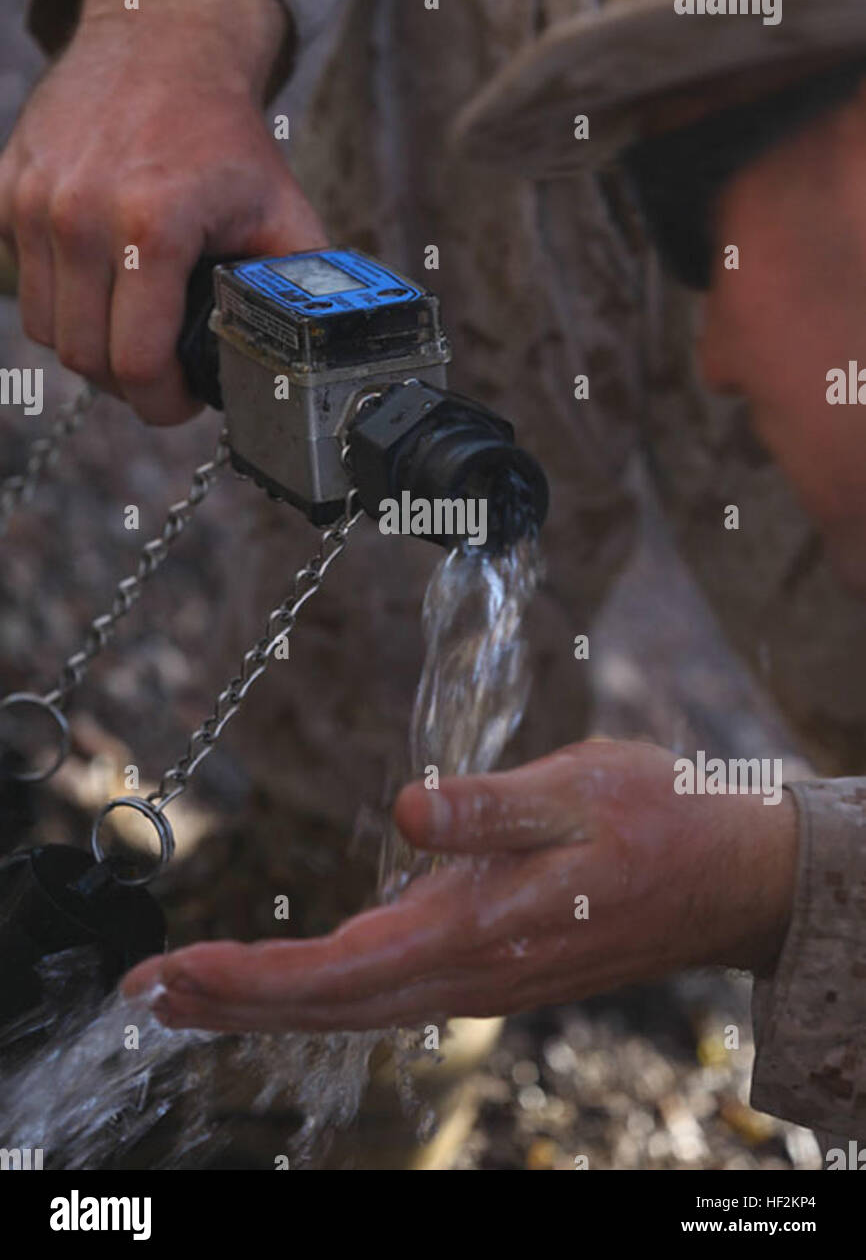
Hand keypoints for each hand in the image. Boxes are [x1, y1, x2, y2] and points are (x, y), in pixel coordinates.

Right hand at [0, 0, 325, 423]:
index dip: (163, 402)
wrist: (160, 40)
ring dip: (88, 344)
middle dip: (126, 382)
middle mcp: (81, 214)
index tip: (180, 402)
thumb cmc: (225, 133)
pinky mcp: (7, 189)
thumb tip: (315, 349)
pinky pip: (25, 280)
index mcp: (153, 225)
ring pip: (45, 329)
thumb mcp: (281, 209)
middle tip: (159, 374)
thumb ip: (297, 284)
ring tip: (130, 332)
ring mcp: (34, 200)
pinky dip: (60, 297)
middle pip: (84, 357)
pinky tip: (101, 281)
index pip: (137, 361)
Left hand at [122, 740, 798, 1032]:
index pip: (338, 971)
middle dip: (231, 1000)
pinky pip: (387, 994)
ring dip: (268, 999)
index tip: (175, 970)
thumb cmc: (658, 820)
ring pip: (353, 1005)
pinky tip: (299, 977)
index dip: (249, 976)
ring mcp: (481, 978)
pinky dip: (322, 990)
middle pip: (328, 1004)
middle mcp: (469, 971)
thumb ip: (490, 805)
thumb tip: (407, 812)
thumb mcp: (577, 789)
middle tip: (147, 993)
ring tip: (196, 989)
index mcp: (478, 929)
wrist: (731, 875)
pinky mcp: (493, 967)